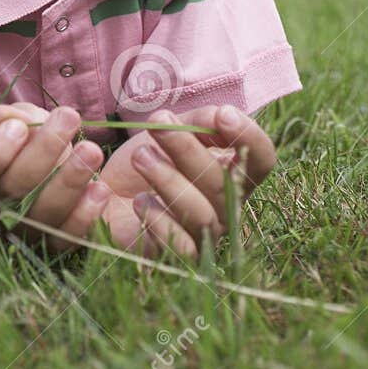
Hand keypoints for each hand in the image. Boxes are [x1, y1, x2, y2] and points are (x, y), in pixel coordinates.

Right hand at [0, 103, 110, 252]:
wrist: (46, 178)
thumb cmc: (24, 145)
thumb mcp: (14, 124)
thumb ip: (10, 117)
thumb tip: (0, 119)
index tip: (20, 128)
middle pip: (14, 187)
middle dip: (44, 149)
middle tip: (69, 116)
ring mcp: (25, 231)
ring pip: (44, 212)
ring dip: (70, 180)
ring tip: (92, 149)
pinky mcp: (53, 245)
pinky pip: (68, 236)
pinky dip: (85, 215)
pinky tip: (101, 189)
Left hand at [96, 105, 275, 258]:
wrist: (106, 191)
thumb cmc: (147, 157)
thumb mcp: (172, 130)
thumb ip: (199, 120)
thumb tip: (220, 116)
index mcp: (232, 176)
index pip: (261, 161)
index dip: (250, 138)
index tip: (222, 114)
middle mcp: (225, 208)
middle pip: (224, 184)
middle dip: (188, 149)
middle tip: (158, 123)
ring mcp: (202, 234)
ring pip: (202, 215)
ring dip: (169, 180)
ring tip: (140, 156)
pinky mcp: (174, 254)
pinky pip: (180, 247)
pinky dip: (160, 221)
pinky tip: (139, 200)